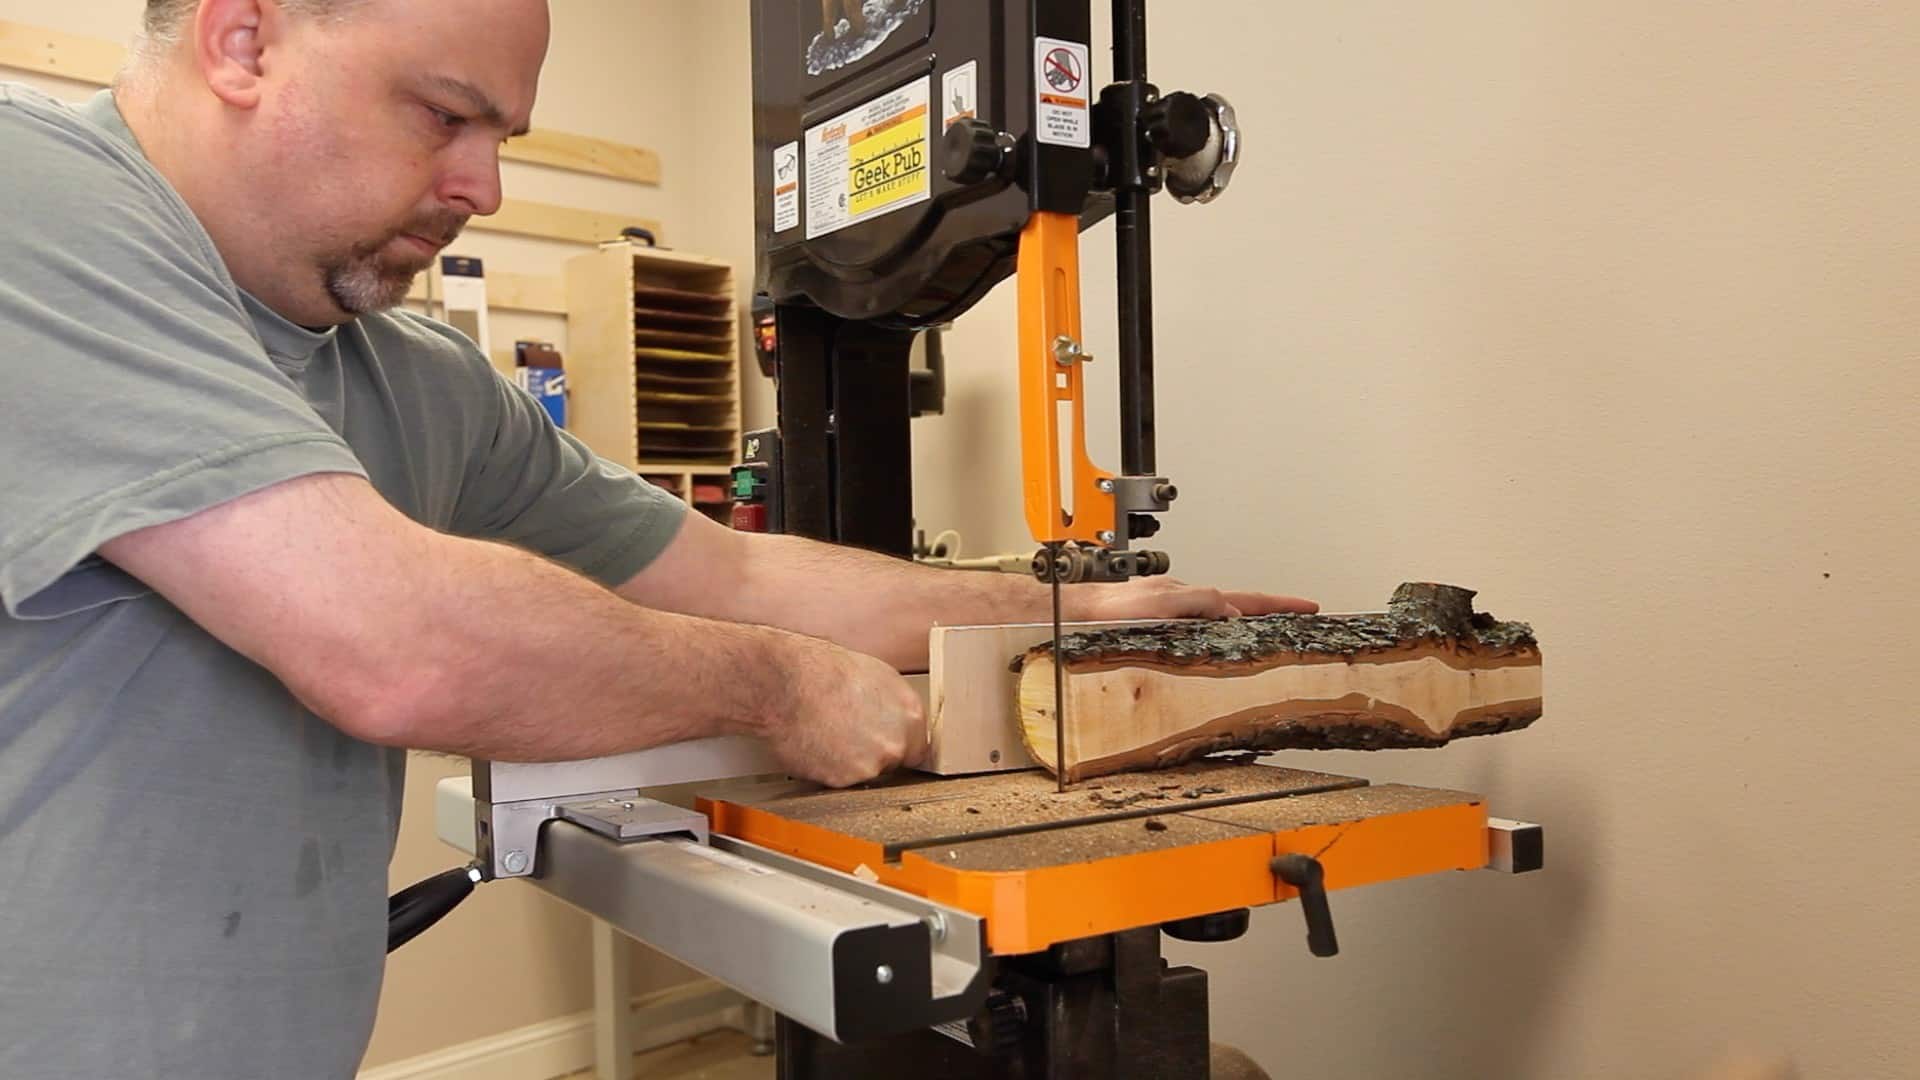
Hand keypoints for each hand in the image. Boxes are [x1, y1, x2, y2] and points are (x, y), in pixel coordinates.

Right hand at [762, 634, 926, 787]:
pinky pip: (839, 780)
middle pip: (893, 762)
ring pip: (864, 772)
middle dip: (873, 753)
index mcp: (911, 715)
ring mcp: (871, 764)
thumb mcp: (877, 676)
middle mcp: (896, 742)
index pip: (917, 747)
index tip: (881, 742)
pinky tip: (816, 744)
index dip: (897, 745)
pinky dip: (827, 768)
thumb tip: (897, 719)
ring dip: (849, 761)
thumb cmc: (825, 672)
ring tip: (827, 734)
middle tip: (847, 734)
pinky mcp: (844, 779)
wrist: (789, 683)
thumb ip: (895, 707)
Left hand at [1064, 576, 1317, 621]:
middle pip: (1235, 605)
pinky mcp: (1155, 623)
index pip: (1244, 600)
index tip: (1308, 607)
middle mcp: (1182, 601)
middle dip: (1269, 612)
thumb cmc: (1107, 610)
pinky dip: (1213, 632)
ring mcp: (1169, 611)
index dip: (1278, 605)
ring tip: (1265, 631)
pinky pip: (1194, 627)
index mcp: (1190, 596)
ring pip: (1214, 616)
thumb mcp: (1158, 602)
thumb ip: (1196, 601)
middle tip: (1298, 617)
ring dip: (1242, 622)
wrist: (1072, 614)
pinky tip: (1211, 642)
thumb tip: (1230, 610)